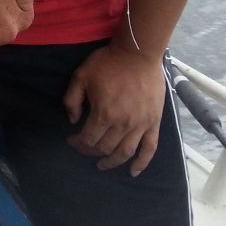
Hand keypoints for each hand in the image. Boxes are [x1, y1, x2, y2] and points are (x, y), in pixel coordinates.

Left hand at [64, 42, 167, 174]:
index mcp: (103, 114)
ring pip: (125, 152)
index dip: (77, 143)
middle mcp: (122, 124)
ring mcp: (140, 125)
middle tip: (84, 148)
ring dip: (112, 162)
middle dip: (91, 152)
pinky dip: (142, 163)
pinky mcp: (153, 123)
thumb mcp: (81, 75)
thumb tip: (72, 120)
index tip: (72, 140)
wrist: (137, 54)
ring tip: (102, 165)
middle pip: (105, 148)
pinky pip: (150, 148)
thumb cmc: (107, 63)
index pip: (88, 139)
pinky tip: (134, 172)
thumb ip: (72, 99)